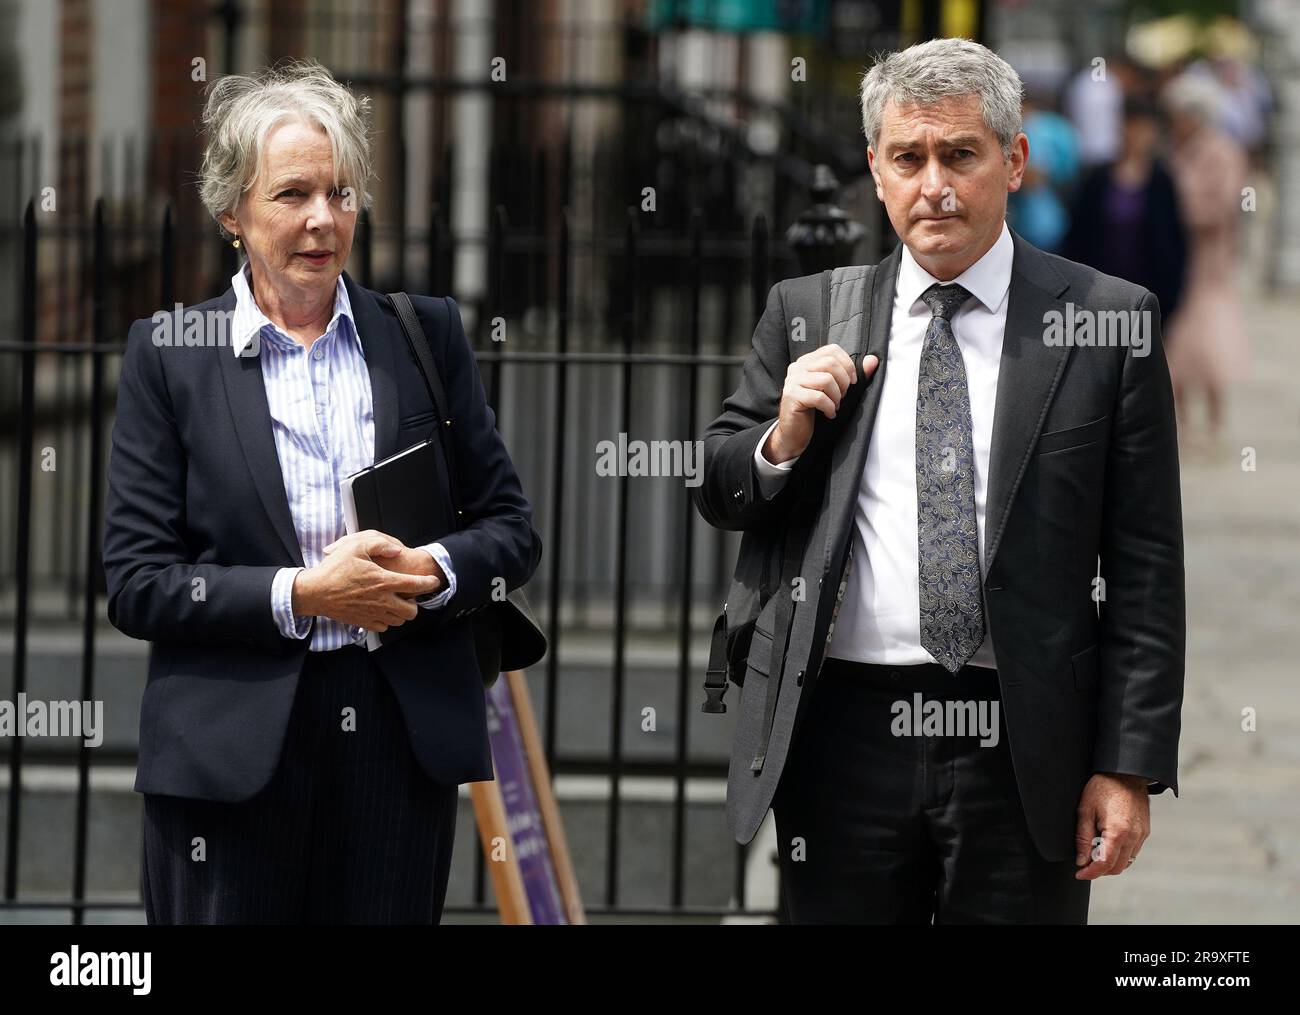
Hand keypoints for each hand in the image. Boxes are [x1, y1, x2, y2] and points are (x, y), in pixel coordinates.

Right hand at [292, 529, 441, 632]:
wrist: (315, 592)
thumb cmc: (334, 568)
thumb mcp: (355, 546)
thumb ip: (380, 543)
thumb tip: (398, 549)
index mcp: (383, 581)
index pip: (416, 585)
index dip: (429, 583)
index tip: (433, 581)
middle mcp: (382, 601)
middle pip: (412, 611)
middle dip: (415, 603)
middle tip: (408, 594)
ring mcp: (373, 614)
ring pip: (399, 621)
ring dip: (401, 612)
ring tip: (395, 601)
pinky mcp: (363, 623)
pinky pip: (384, 627)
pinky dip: (387, 620)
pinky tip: (381, 608)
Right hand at [763, 345, 879, 463]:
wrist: (794, 433)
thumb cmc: (815, 410)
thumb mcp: (835, 389)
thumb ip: (852, 374)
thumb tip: (873, 360)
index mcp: (807, 361)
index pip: (832, 350)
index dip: (847, 364)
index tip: (852, 381)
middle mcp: (798, 367)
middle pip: (830, 363)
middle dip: (843, 381)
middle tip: (843, 396)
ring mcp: (793, 381)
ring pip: (826, 379)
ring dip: (836, 396)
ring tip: (835, 405)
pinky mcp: (792, 396)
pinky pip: (819, 397)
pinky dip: (829, 407)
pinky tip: (829, 414)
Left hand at [1074, 772, 1150, 879]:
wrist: (1126, 772)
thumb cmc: (1103, 787)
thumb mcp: (1085, 810)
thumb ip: (1083, 838)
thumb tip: (1081, 860)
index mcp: (1118, 832)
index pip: (1104, 864)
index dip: (1090, 873)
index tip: (1079, 874)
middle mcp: (1133, 837)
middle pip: (1117, 867)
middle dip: (1099, 871)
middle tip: (1084, 865)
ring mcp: (1142, 835)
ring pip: (1126, 862)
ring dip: (1110, 864)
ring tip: (1093, 854)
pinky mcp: (1145, 831)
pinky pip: (1133, 852)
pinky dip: (1119, 855)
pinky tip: (1107, 845)